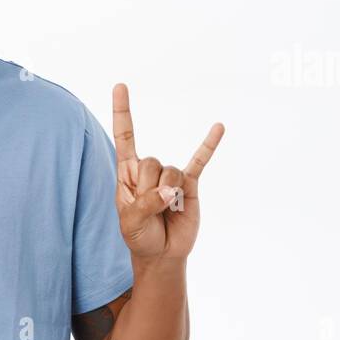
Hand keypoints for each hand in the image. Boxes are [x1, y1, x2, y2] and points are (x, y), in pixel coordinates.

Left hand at [111, 82, 222, 262]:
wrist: (162, 253)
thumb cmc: (140, 235)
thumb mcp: (131, 223)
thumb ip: (145, 204)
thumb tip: (168, 190)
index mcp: (128, 173)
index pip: (125, 137)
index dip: (122, 112)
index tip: (120, 86)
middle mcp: (149, 170)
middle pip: (151, 162)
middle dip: (149, 189)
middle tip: (151, 209)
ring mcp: (170, 176)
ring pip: (170, 172)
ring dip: (168, 195)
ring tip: (166, 210)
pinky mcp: (190, 185)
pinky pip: (200, 162)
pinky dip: (209, 145)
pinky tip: (219, 127)